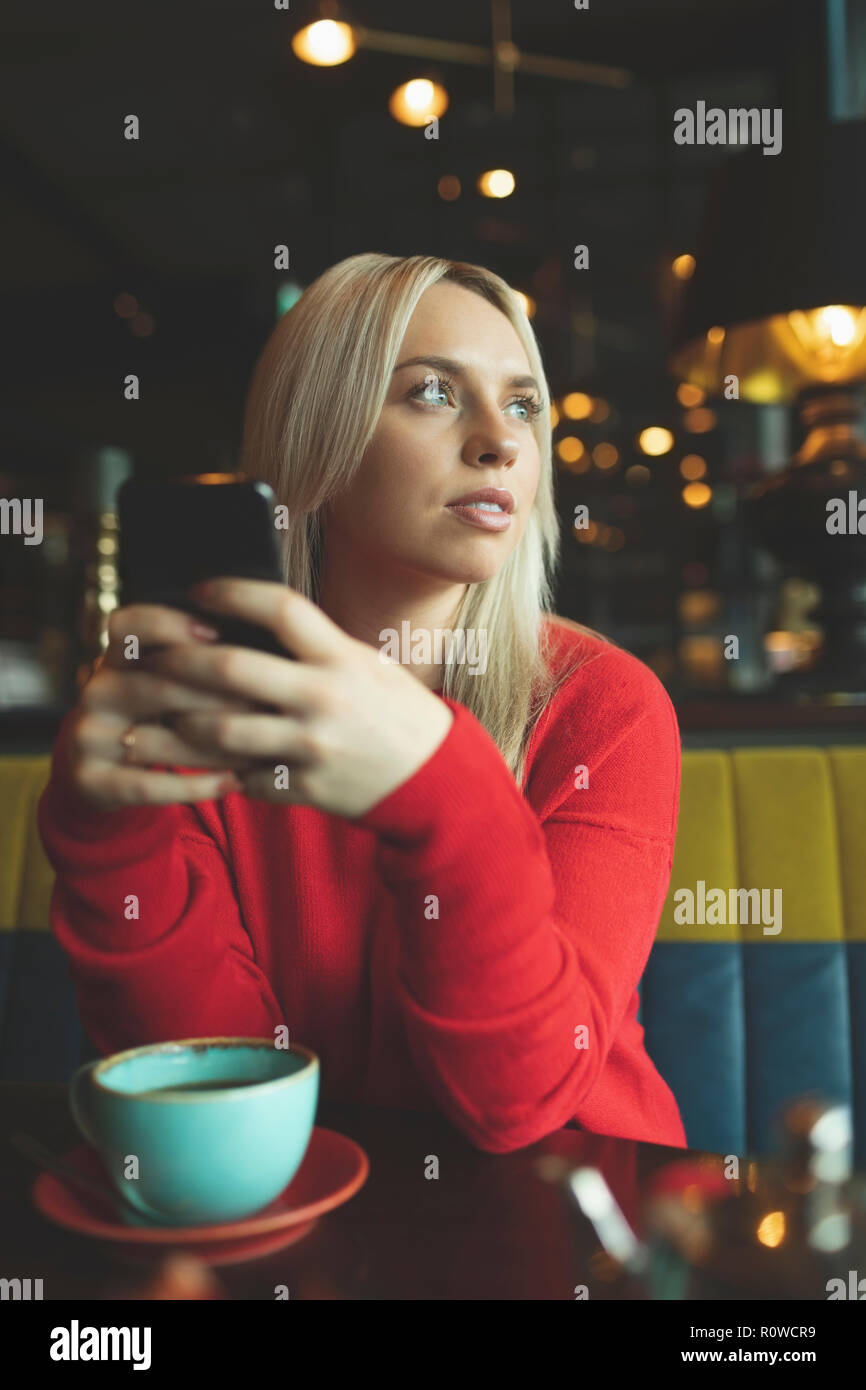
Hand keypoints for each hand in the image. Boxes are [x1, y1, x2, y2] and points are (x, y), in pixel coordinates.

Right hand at [65, 604, 268, 811]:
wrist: (95, 771)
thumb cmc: (150, 714)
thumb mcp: (158, 679)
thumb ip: (193, 660)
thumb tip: (264, 646)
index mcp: (115, 658)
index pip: (130, 626)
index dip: (170, 624)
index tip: (218, 632)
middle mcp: (97, 691)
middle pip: (160, 685)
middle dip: (220, 694)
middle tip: (268, 702)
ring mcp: (89, 736)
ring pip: (157, 738)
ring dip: (215, 747)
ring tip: (262, 750)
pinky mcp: (91, 780)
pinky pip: (148, 785)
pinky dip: (196, 786)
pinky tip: (233, 783)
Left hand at [127, 578, 455, 817]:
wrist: (435, 780)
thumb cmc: (391, 711)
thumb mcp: (362, 665)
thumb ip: (311, 647)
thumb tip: (242, 621)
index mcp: (341, 657)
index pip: (279, 608)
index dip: (232, 591)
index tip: (197, 589)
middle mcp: (325, 698)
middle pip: (231, 668)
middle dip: (179, 661)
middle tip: (151, 658)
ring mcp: (313, 746)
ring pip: (221, 731)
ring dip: (180, 724)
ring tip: (160, 718)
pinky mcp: (305, 789)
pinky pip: (244, 777)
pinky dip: (221, 770)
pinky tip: (204, 764)